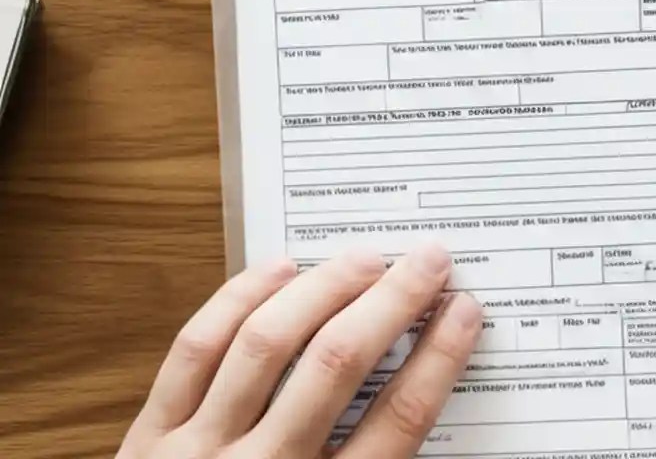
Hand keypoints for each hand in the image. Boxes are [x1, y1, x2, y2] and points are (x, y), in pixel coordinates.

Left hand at [117, 244, 481, 458]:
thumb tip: (419, 392)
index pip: (399, 419)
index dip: (438, 357)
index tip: (463, 312)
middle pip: (338, 365)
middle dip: (392, 302)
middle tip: (428, 261)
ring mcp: (201, 449)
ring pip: (268, 342)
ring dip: (324, 289)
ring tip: (364, 258)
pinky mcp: (150, 436)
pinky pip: (196, 349)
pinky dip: (239, 300)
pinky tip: (279, 270)